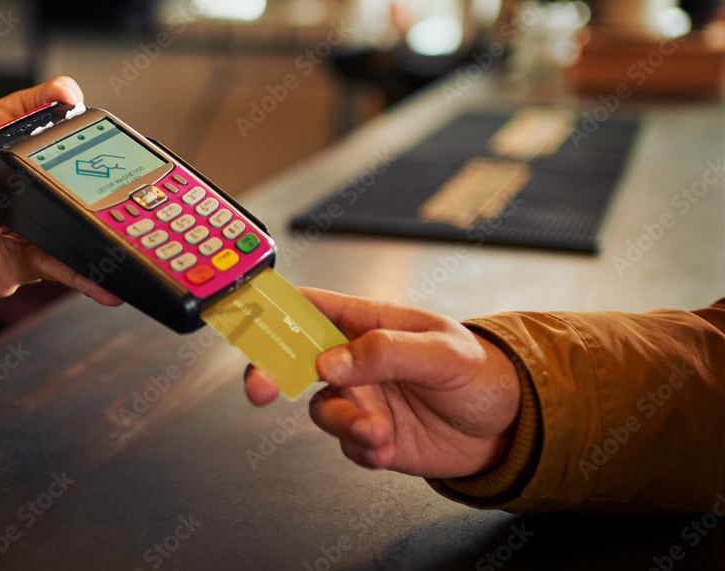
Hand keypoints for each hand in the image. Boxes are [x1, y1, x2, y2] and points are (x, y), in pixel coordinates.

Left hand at [0, 76, 121, 304]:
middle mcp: (41, 247)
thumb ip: (36, 104)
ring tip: (6, 198)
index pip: (93, 222)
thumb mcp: (1, 124)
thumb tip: (68, 91)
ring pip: (39, 264)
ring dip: (36, 238)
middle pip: (80, 262)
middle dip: (99, 268)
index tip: (134, 218)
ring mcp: (13, 263)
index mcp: (54, 214)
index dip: (117, 226)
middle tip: (112, 261)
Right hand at [244, 288, 519, 477]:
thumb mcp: (442, 353)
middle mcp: (355, 359)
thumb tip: (328, 361)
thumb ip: (385, 352)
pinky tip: (390, 450)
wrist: (510, 426)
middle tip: (262, 390)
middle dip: (271, 371)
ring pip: (321, 408)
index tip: (246, 322)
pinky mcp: (370, 433)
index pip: (309, 306)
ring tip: (379, 434)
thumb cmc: (482, 371)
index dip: (273, 309)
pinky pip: (346, 444)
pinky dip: (363, 450)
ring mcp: (361, 397)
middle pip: (294, 358)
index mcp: (367, 322)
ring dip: (343, 424)